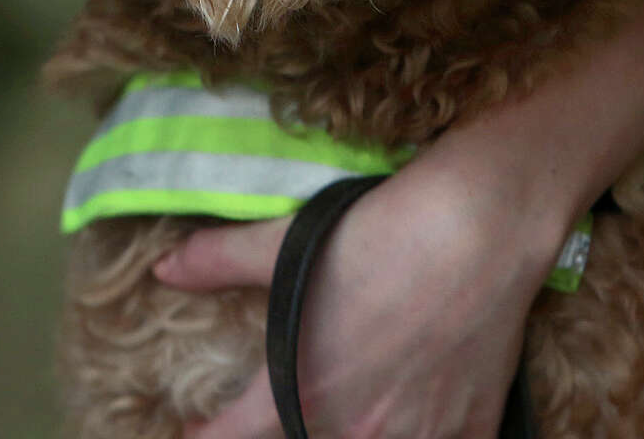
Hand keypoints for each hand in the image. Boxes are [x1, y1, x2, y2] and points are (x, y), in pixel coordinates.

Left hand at [154, 138, 566, 438]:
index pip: (234, 436)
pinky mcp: (472, 427)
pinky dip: (424, 438)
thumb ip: (219, 260)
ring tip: (355, 413)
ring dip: (356, 433)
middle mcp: (358, 427)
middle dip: (292, 433)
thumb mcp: (286, 240)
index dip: (208, 437)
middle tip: (290, 408)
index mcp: (304, 391)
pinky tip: (416, 421)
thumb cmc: (380, 232)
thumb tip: (163, 269)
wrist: (480, 226)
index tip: (196, 434)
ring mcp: (418, 435)